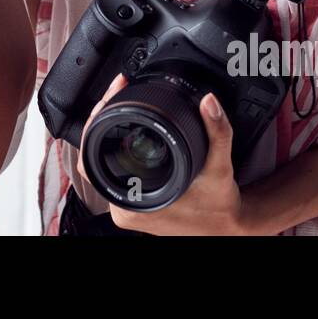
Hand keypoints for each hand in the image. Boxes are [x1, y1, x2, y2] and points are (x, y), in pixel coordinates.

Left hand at [75, 74, 249, 234]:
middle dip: (104, 118)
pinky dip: (119, 148)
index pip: (92, 160)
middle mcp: (125, 210)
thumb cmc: (219, 206)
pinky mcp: (133, 204)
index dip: (96, 122)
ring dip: (110, 132)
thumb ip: (218, 133)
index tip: (110, 96)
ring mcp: (126, 208)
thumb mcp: (220, 168)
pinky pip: (115, 171)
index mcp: (134, 205)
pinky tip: (128, 128)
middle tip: (117, 91)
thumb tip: (209, 103)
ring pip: (104, 162)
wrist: (225, 228)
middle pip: (95, 156)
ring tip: (119, 102)